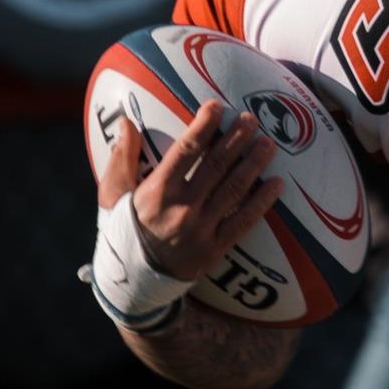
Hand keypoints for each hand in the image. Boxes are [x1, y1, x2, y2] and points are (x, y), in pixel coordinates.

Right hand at [99, 100, 284, 279]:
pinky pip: (244, 222)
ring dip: (254, 164)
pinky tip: (277, 184)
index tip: (216, 106)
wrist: (133, 283)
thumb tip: (126, 121)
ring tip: (269, 144)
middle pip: (216, 166)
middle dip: (236, 139)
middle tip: (252, 119)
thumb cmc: (122, 231)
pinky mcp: (215, 248)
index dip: (203, 127)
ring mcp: (200, 229)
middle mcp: (181, 208)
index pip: (184, 152)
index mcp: (156, 192)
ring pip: (234, 189)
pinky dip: (262, 202)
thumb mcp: (112, 194)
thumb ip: (121, 157)